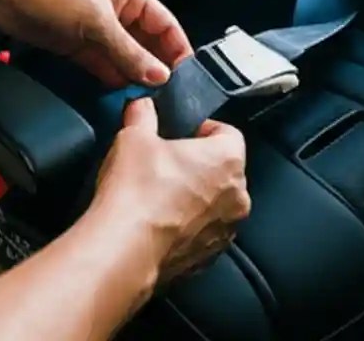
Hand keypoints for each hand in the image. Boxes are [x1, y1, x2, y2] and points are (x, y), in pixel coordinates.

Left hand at [0, 0, 191, 86]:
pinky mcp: (76, 47)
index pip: (166, 26)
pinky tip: (120, 98)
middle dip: (157, 69)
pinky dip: (111, 80)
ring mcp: (96, 32)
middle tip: (169, 99)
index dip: (178, 51)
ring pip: (124, 59)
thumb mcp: (97, 23)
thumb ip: (129, 53)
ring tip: (148, 104)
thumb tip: (160, 76)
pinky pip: (102, 67)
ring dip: (133, 78)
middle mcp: (118, 14)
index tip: (188, 79)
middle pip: (147, 45)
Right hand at [89, 98, 250, 285]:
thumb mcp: (134, 137)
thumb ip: (143, 115)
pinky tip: (160, 222)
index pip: (229, 133)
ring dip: (197, 197)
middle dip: (200, 164)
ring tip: (161, 195)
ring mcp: (226, 230)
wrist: (126, 249)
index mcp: (228, 159)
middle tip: (168, 162)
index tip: (185, 132)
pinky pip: (204, 232)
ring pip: (217, 204)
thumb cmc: (137, 192)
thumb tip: (141, 106)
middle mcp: (237, 196)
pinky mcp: (209, 257)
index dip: (205, 129)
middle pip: (225, 169)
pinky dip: (188, 226)